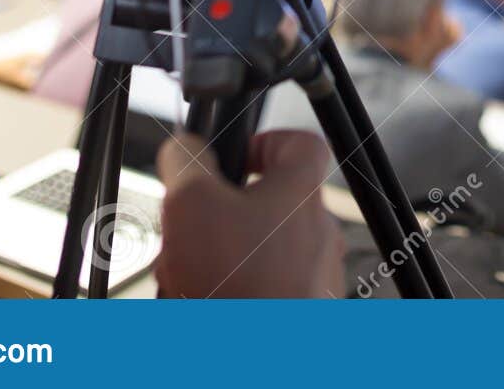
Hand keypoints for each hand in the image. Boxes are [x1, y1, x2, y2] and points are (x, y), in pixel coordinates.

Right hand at [156, 131, 344, 298]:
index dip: (263, 143)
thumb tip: (185, 146)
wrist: (259, 360)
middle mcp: (319, 232)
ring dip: (221, 257)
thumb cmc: (236, 283)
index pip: (300, 144)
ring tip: (188, 276)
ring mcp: (315, 275)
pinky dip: (234, 291)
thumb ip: (187, 160)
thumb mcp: (190, 202)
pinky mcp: (303, 310)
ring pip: (262, 250)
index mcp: (300, 193)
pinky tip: (206, 300)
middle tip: (190, 232)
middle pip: (269, 203)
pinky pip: (267, 288)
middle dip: (221, 215)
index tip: (234, 161)